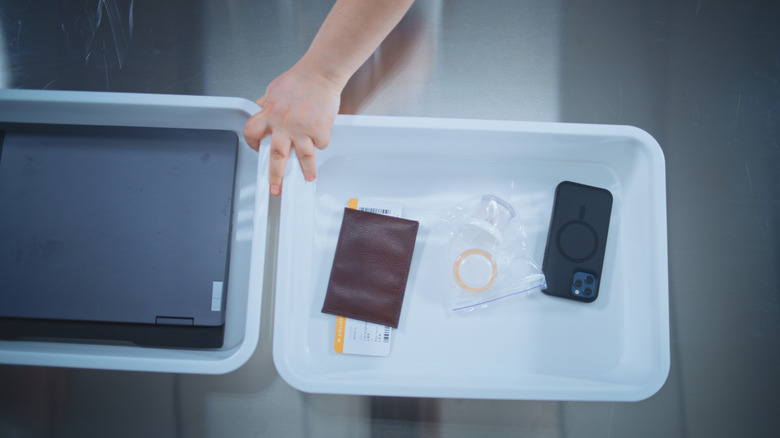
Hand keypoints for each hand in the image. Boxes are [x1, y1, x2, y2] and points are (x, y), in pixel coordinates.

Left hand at [243, 63, 341, 195]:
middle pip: (276, 157)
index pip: (252, 132)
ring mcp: (302, 129)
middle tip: (275, 189)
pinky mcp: (319, 129)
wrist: (320, 73)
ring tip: (308, 177)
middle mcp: (284, 124)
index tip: (257, 149)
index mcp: (269, 114)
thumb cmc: (300, 79)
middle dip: (275, 176)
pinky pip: (320, 143)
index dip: (252, 143)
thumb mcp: (274, 90)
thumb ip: (267, 105)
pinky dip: (321, 142)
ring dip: (306, 170)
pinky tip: (321, 137)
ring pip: (303, 157)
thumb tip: (261, 111)